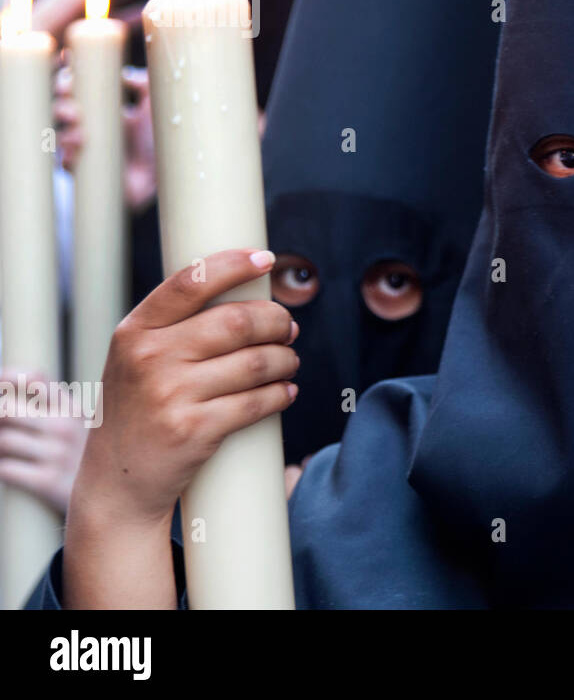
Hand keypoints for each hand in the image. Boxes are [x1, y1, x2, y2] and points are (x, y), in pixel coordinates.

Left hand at [0, 372, 88, 513]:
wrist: (115, 500)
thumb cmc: (88, 462)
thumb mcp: (83, 427)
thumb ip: (56, 406)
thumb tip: (15, 392)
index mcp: (73, 409)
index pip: (36, 379)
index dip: (8, 378)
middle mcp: (66, 427)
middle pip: (8, 410)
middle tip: (1, 428)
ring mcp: (58, 454)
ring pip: (3, 440)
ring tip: (5, 451)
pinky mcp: (48, 482)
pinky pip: (6, 469)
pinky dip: (3, 469)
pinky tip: (11, 470)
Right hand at [54, 65, 157, 211]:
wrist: (175, 170)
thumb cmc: (168, 136)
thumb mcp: (157, 103)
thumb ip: (143, 82)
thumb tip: (122, 73)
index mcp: (105, 108)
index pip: (74, 91)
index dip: (66, 83)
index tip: (71, 80)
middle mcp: (92, 127)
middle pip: (59, 110)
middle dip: (61, 103)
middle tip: (74, 106)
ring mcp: (88, 149)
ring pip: (58, 135)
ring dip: (62, 127)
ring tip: (77, 123)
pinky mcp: (88, 172)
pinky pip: (64, 163)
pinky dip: (66, 152)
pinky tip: (78, 144)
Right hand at [73, 249, 299, 528]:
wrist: (118, 480)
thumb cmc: (140, 409)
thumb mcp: (137, 359)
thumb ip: (178, 326)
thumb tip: (254, 298)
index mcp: (134, 332)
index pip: (190, 282)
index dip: (234, 265)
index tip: (266, 259)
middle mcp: (149, 359)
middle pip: (238, 322)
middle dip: (276, 321)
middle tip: (288, 329)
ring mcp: (171, 395)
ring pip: (257, 362)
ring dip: (286, 360)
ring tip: (289, 361)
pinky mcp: (194, 430)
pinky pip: (257, 402)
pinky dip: (281, 394)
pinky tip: (286, 392)